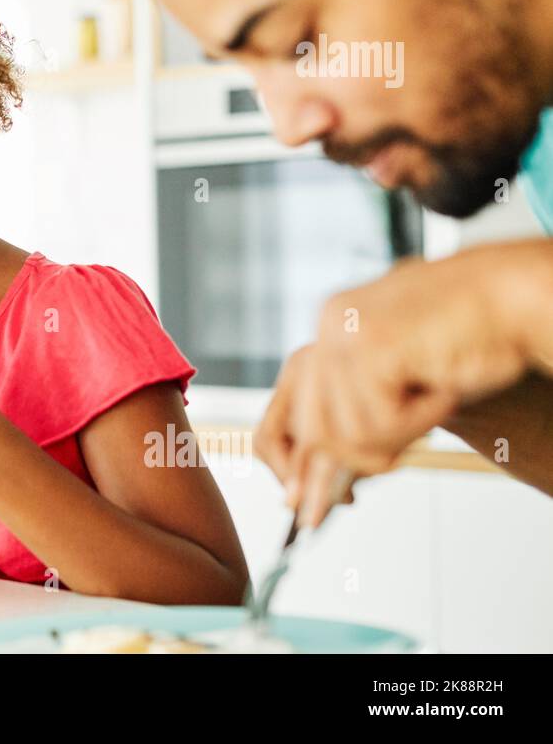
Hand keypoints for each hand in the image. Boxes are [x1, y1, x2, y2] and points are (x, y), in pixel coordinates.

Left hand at [257, 248, 533, 525]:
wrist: (518, 298)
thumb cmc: (474, 343)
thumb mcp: (404, 384)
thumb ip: (363, 415)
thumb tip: (331, 487)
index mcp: (331, 326)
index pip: (286, 407)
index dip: (294, 462)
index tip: (304, 506)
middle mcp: (329, 323)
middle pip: (306, 427)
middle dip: (329, 473)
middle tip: (341, 505)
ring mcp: (345, 331)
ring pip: (343, 433)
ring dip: (396, 438)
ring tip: (435, 409)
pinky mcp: (370, 346)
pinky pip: (377, 422)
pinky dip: (419, 422)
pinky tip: (445, 394)